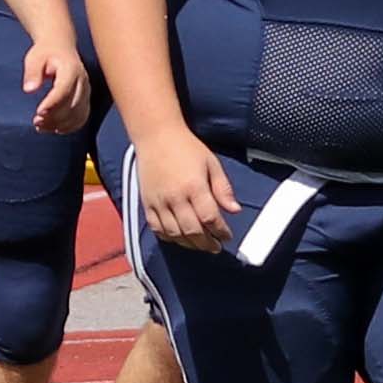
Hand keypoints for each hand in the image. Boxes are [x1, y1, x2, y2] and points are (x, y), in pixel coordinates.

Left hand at [23, 39, 93, 134]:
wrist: (60, 48)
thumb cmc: (45, 54)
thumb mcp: (34, 58)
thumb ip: (32, 73)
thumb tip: (29, 90)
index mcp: (71, 69)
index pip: (64, 90)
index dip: (52, 104)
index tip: (38, 113)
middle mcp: (82, 81)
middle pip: (72, 106)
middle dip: (54, 117)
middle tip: (36, 122)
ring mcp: (86, 92)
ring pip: (78, 115)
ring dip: (60, 124)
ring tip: (41, 126)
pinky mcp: (85, 100)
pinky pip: (81, 118)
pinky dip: (68, 127)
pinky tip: (53, 128)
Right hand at [133, 129, 238, 251]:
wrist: (156, 136)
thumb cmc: (185, 147)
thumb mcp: (211, 163)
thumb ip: (223, 188)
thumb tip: (235, 210)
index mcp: (194, 186)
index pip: (210, 218)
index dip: (221, 232)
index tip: (227, 236)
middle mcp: (175, 197)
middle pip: (193, 231)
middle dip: (207, 243)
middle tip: (216, 246)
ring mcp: (159, 202)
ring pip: (175, 234)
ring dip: (190, 244)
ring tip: (200, 245)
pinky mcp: (147, 204)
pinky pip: (158, 229)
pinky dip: (170, 238)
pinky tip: (180, 238)